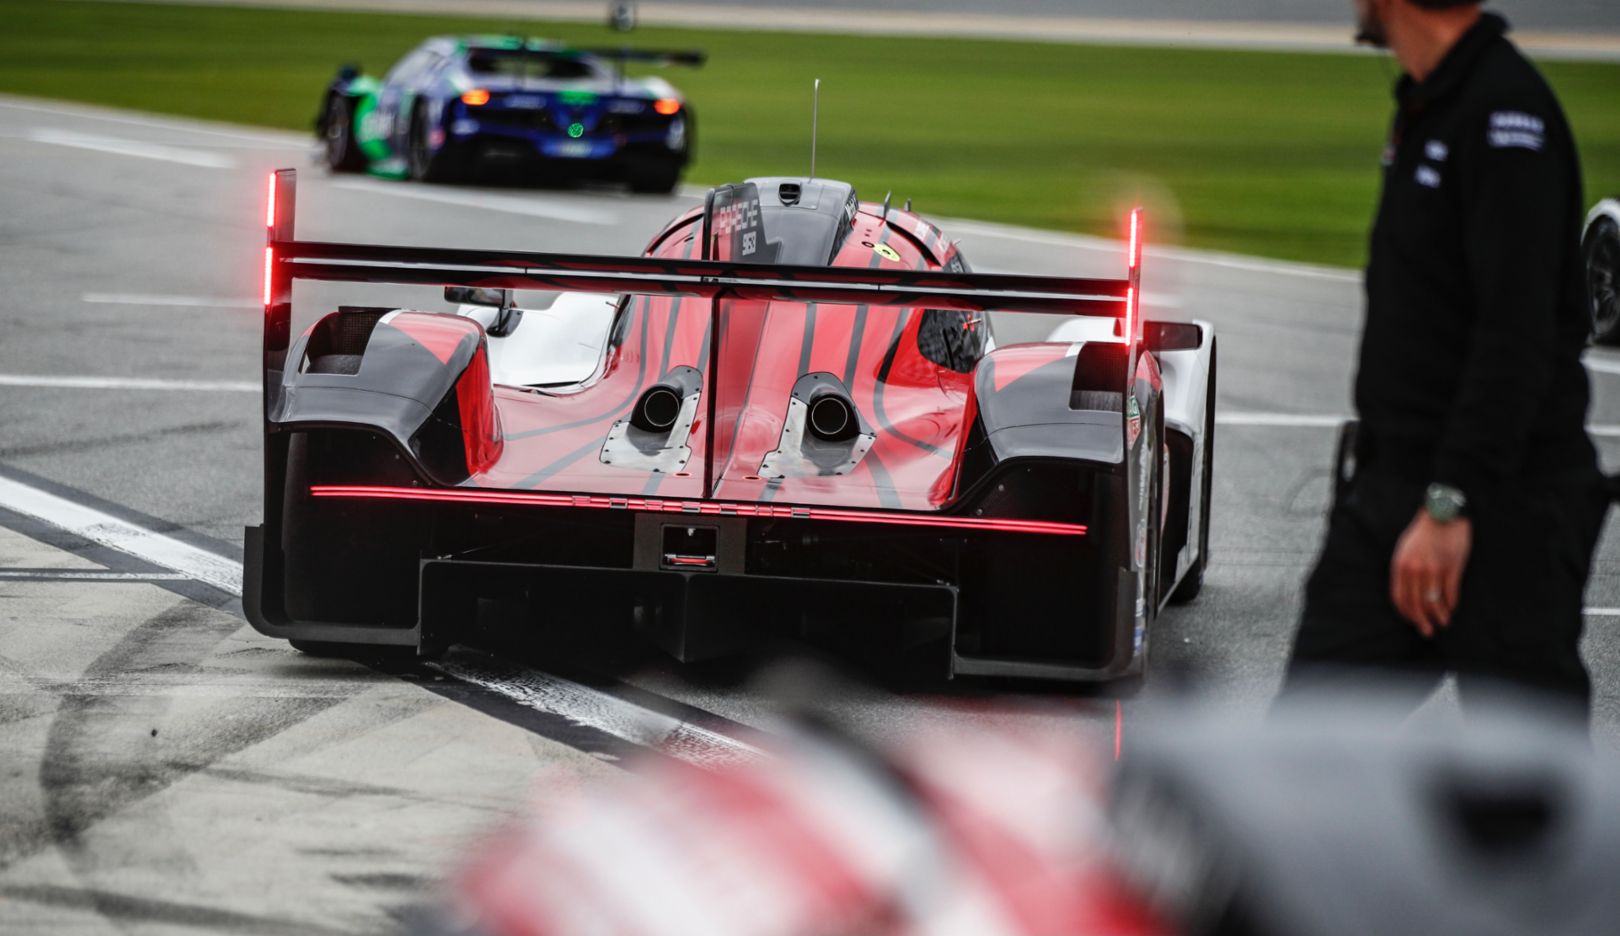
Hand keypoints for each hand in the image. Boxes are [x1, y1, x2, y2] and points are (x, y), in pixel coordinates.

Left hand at [1390, 511, 1471, 637]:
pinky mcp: (1452, 567)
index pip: (1399, 598)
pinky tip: (1451, 607)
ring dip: (1439, 615)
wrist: (1442, 515)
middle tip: (1428, 631)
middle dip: (1422, 621)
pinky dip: (1451, 603)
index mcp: (1400, 566)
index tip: (1412, 621)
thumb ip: (1404, 572)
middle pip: (1417, 604)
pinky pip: (1450, 592)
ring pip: (1435, 601)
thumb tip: (1408, 596)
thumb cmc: (1422, 534)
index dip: (1406, 614)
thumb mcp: (1404, 551)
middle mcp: (1416, 570)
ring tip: (1443, 621)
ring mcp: (1434, 569)